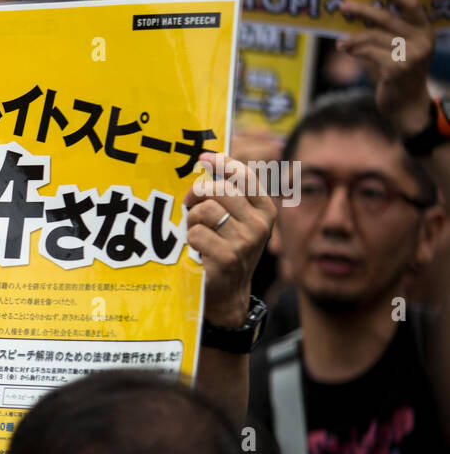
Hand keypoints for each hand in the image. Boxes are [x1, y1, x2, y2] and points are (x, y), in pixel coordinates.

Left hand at [184, 152, 276, 327]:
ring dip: (191, 220)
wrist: (228, 296)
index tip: (204, 157)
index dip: (223, 163)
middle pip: (219, 189)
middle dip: (197, 193)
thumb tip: (208, 160)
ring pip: (205, 210)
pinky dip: (188, 240)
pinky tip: (195, 250)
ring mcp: (245, 242)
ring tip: (194, 232)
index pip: (244, 176)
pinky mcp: (228, 258)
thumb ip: (228, 196)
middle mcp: (260, 225)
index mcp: (265, 211)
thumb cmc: (226, 252)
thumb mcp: (236, 223)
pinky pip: (195, 234)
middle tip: (188, 204)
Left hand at [337, 0, 434, 136]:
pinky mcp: (396, 69)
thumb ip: (387, 32)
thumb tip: (358, 11)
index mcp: (425, 31)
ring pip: (373, 37)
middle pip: (387, 18)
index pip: (411, 4)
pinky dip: (354, 51)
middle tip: (344, 5)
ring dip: (353, 38)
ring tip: (342, 42)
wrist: (406, 104)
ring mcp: (410, 56)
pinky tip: (346, 50)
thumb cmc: (398, 73)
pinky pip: (368, 53)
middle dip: (363, 10)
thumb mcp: (399, 49)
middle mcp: (422, 41)